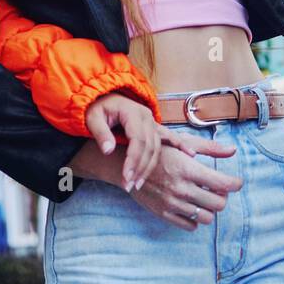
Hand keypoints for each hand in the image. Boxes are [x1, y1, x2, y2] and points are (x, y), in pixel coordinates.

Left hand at [84, 92, 199, 191]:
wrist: (100, 98)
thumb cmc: (96, 107)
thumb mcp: (92, 118)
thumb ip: (100, 133)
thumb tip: (108, 150)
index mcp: (132, 112)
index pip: (137, 140)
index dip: (133, 160)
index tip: (126, 177)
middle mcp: (146, 116)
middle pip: (149, 147)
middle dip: (140, 168)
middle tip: (129, 185)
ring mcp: (152, 121)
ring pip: (157, 148)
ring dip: (149, 167)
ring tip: (138, 184)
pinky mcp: (154, 126)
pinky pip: (169, 137)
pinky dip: (180, 145)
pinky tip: (191, 154)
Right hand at [126, 134, 243, 231]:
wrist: (128, 165)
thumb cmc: (158, 151)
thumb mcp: (182, 143)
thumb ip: (210, 148)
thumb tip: (233, 151)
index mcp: (187, 169)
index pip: (223, 184)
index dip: (235, 184)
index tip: (236, 182)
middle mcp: (181, 189)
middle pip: (219, 204)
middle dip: (223, 196)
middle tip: (217, 189)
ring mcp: (172, 203)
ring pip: (207, 217)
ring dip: (210, 208)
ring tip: (204, 198)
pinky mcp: (164, 214)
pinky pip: (191, 226)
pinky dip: (195, 218)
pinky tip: (191, 205)